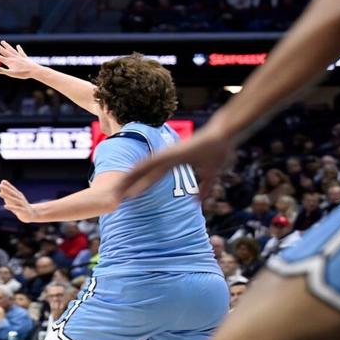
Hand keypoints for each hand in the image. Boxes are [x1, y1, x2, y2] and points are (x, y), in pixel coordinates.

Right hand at [0, 40, 40, 79]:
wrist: (34, 71)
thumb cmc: (23, 74)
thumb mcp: (12, 74)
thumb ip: (3, 71)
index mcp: (9, 61)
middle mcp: (13, 57)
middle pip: (3, 51)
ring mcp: (19, 57)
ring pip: (11, 50)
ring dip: (6, 46)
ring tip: (2, 41)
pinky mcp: (24, 58)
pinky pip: (20, 52)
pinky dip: (19, 49)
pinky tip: (18, 46)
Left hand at [0, 180, 39, 222]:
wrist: (31, 214)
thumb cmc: (20, 206)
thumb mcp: (13, 200)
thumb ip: (7, 195)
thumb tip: (1, 189)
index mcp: (18, 195)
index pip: (13, 189)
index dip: (8, 185)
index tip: (2, 181)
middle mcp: (20, 198)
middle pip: (13, 193)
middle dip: (6, 189)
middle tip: (0, 186)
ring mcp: (22, 204)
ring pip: (14, 200)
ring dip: (7, 196)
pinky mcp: (23, 211)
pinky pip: (17, 209)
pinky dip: (11, 207)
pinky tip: (5, 206)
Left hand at [113, 125, 236, 205]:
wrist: (223, 136)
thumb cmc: (218, 152)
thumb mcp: (210, 176)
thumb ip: (203, 189)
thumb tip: (196, 203)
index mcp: (173, 163)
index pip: (152, 178)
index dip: (140, 187)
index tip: (129, 197)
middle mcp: (166, 158)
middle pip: (143, 174)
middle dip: (129, 185)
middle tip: (116, 196)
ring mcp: (167, 155)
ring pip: (144, 168)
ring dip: (130, 178)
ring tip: (116, 188)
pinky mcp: (171, 152)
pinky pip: (153, 162)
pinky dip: (141, 168)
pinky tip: (129, 173)